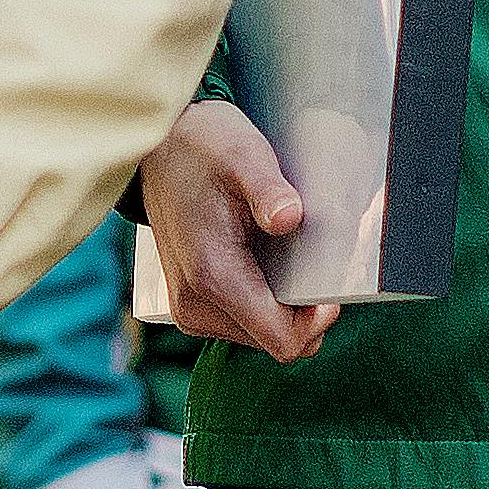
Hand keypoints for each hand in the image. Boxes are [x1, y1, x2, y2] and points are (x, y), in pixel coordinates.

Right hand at [136, 104, 337, 362]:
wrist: (157, 148)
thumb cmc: (203, 148)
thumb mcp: (244, 155)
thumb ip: (268, 189)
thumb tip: (290, 218)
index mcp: (213, 277)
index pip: (283, 340)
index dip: (318, 320)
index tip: (332, 283)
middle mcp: (196, 306)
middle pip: (276, 340)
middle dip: (304, 311)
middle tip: (312, 260)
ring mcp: (190, 309)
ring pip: (262, 334)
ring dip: (285, 306)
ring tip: (286, 256)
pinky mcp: (192, 305)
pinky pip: (245, 322)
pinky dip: (265, 300)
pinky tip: (266, 262)